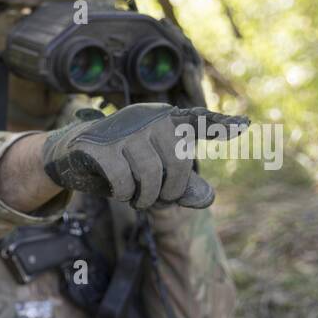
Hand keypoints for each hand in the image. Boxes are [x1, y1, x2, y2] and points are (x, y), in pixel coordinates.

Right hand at [40, 104, 247, 209]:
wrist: (73, 154)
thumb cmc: (122, 162)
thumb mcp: (154, 174)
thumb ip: (183, 186)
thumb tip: (208, 199)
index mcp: (169, 120)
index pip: (198, 122)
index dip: (219, 126)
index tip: (244, 126)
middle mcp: (150, 118)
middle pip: (178, 162)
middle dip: (169, 190)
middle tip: (157, 199)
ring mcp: (124, 130)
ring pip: (149, 174)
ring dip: (144, 197)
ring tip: (136, 197)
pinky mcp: (100, 145)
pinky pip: (123, 180)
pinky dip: (122, 193)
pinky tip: (118, 190)